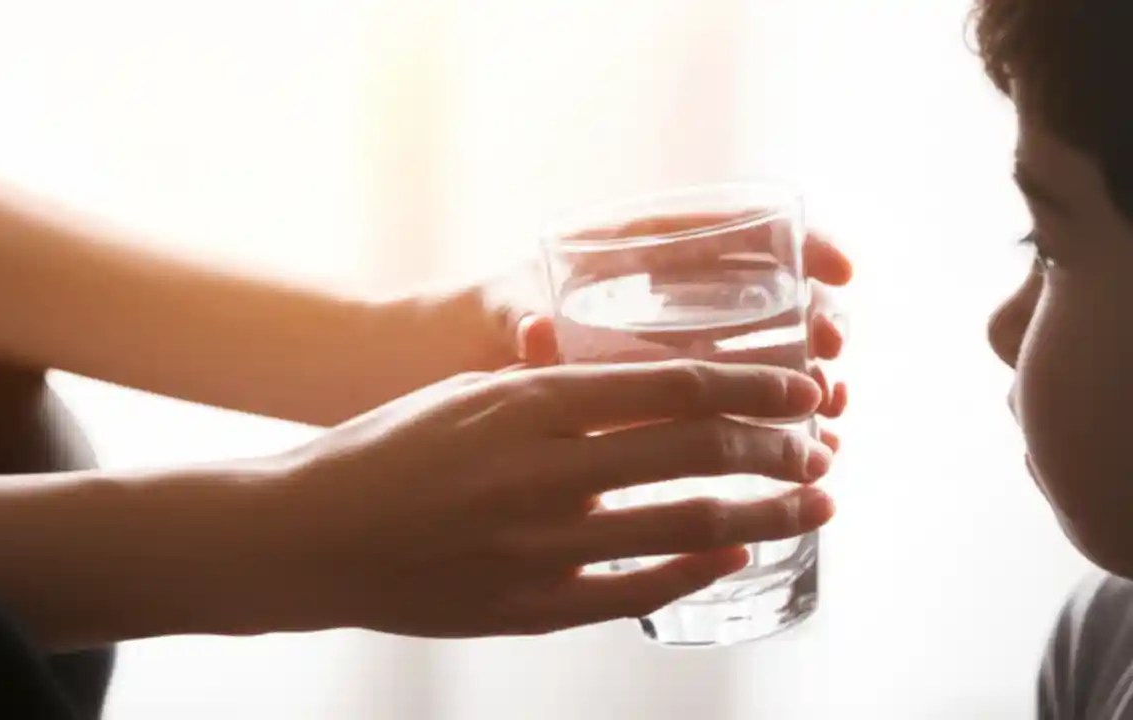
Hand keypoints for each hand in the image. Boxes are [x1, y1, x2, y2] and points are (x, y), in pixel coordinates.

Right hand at [232, 359, 834, 637]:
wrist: (307, 537)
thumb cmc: (382, 451)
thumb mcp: (465, 393)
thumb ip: (550, 389)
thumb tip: (636, 386)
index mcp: (527, 402)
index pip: (673, 385)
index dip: (754, 385)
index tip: (803, 384)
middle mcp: (541, 472)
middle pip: (696, 451)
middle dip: (777, 444)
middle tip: (821, 440)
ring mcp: (537, 547)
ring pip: (684, 523)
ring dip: (765, 511)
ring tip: (816, 500)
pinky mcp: (528, 608)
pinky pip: (634, 588)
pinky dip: (695, 569)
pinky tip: (736, 555)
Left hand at [480, 218, 852, 419]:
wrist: (475, 361)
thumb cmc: (491, 315)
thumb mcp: (500, 308)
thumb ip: (517, 315)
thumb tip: (534, 332)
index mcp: (641, 246)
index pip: (737, 229)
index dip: (802, 242)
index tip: (843, 269)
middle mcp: (678, 289)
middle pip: (772, 293)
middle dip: (816, 317)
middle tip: (832, 350)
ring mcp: (687, 340)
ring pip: (771, 350)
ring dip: (810, 374)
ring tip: (833, 407)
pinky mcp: (684, 393)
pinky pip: (747, 400)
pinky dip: (780, 419)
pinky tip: (815, 444)